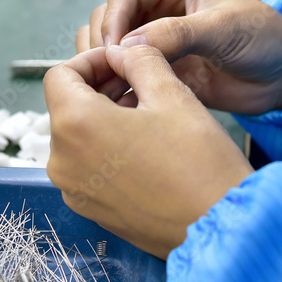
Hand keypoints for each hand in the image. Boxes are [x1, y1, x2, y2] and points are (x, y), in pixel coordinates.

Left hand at [45, 45, 252, 258]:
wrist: (222, 230)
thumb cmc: (200, 164)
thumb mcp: (172, 94)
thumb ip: (139, 60)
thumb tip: (123, 52)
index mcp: (76, 125)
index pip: (59, 76)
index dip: (91, 61)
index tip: (122, 60)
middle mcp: (64, 162)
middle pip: (66, 107)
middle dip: (99, 88)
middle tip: (140, 81)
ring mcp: (75, 191)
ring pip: (77, 137)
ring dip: (104, 116)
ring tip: (148, 112)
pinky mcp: (91, 210)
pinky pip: (87, 166)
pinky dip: (107, 147)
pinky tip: (145, 144)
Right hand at [76, 0, 281, 114]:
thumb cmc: (263, 38)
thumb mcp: (223, 29)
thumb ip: (178, 34)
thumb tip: (128, 45)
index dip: (114, 19)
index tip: (114, 49)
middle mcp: (156, 4)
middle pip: (107, 17)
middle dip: (104, 42)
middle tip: (110, 71)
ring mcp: (151, 36)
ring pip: (107, 42)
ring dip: (103, 61)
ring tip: (112, 84)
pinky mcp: (154, 66)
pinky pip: (120, 69)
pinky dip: (113, 81)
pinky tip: (120, 96)